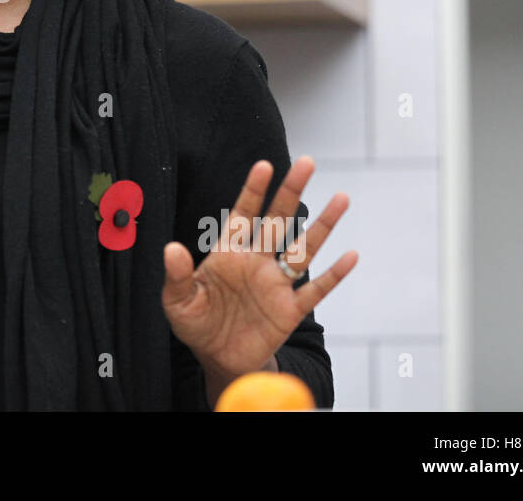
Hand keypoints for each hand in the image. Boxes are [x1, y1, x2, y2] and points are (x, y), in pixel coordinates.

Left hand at [161, 156, 357, 379]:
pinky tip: (350, 256)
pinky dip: (333, 274)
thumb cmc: (196, 324)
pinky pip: (316, 289)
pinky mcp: (290, 310)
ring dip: (322, 226)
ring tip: (342, 198)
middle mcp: (256, 261)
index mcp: (228, 253)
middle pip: (277, 221)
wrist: (218, 360)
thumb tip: (171, 248)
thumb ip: (176, 275)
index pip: (243, 215)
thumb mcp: (177, 301)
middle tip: (307, 161)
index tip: (264, 165)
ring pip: (303, 249)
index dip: (253, 190)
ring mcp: (276, 284)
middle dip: (290, 191)